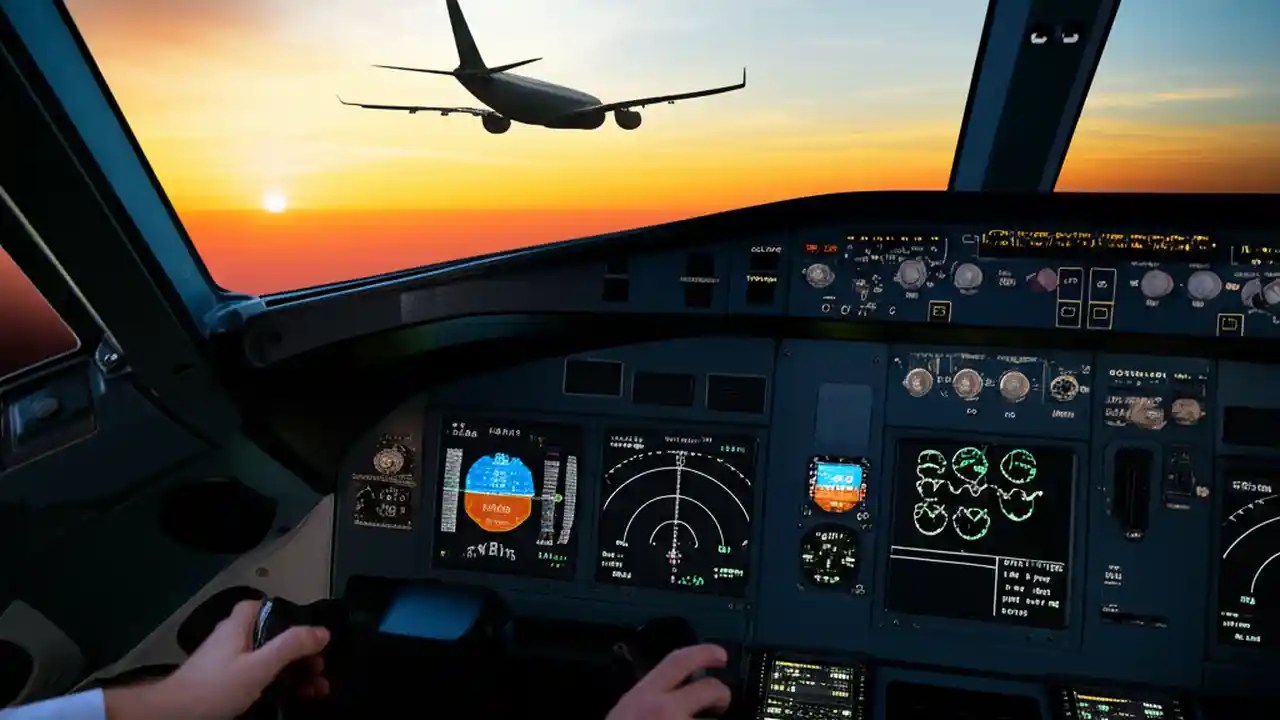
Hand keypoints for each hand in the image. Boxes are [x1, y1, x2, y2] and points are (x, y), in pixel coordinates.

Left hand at [105, 599, 330, 719]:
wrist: (172, 715)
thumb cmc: (216, 687)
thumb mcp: (259, 666)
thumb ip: (291, 646)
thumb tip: (323, 631)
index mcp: (238, 626)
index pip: (263, 606)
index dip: (287, 615)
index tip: (309, 635)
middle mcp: (232, 639)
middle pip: (272, 636)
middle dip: (299, 653)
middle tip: (319, 670)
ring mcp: (226, 662)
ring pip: (266, 659)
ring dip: (292, 671)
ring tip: (315, 689)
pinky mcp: (223, 682)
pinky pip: (257, 675)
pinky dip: (275, 683)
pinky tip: (290, 696)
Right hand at [607, 644, 731, 718]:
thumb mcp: (623, 712)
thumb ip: (644, 699)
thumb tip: (664, 694)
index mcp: (644, 696)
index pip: (679, 660)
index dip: (704, 652)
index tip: (719, 653)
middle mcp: (666, 711)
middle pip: (710, 688)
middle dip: (722, 693)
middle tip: (721, 700)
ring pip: (712, 719)